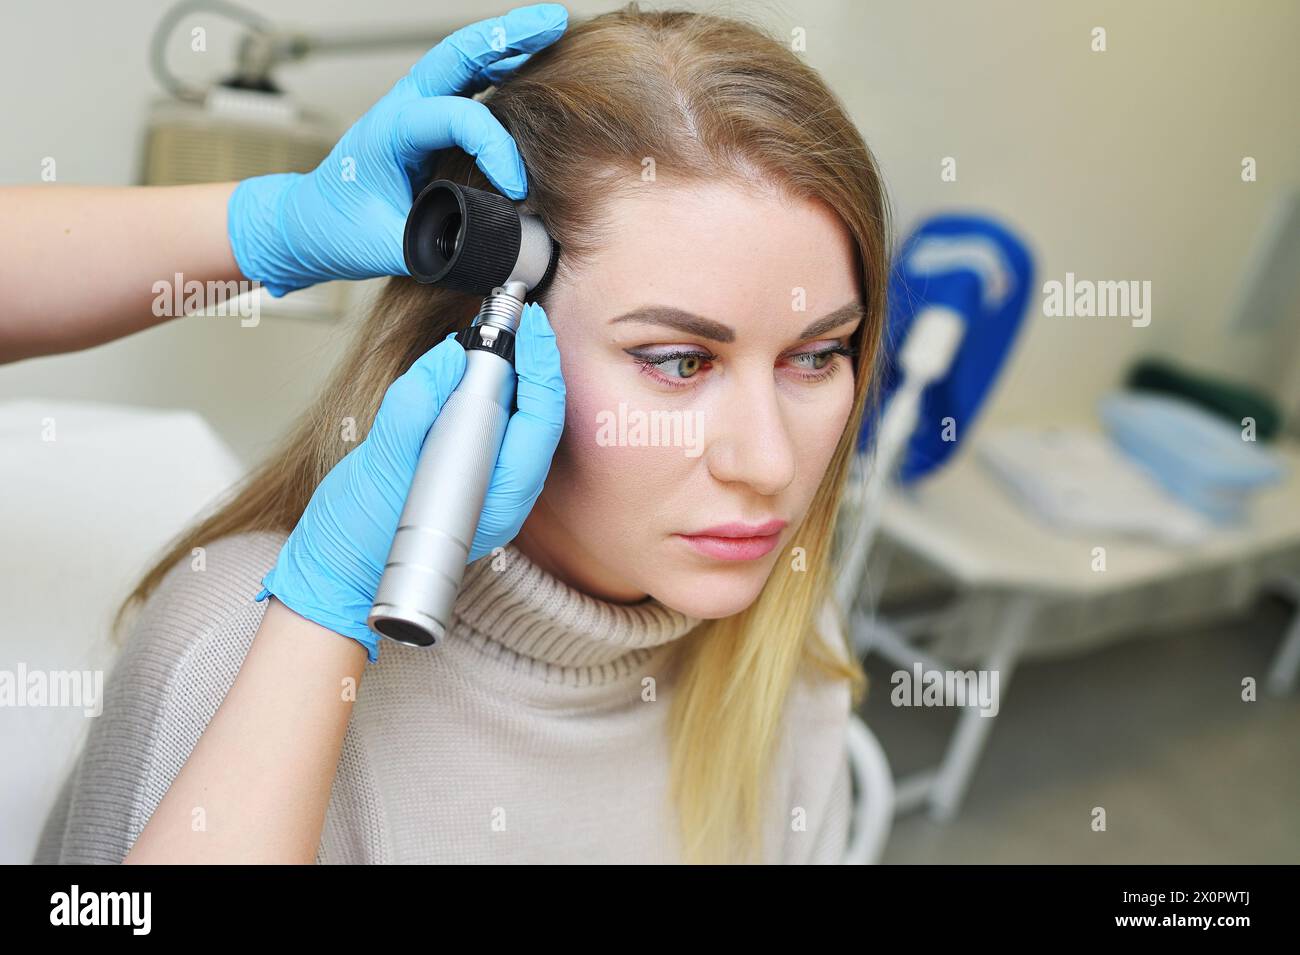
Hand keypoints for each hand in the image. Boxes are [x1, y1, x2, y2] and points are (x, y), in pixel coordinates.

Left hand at [227, 3, 567, 295]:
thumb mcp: (387, 247)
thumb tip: (489, 251)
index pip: (456, 119)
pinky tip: (530, 63)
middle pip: (458, 55)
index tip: (516, 190)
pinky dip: (499, 68)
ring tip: (552, 28)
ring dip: (508, 43)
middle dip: (507, 37)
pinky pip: (467, 83)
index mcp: (390, 132)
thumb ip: (438, 247)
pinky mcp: (427, 120)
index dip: (496, 150)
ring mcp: (415, 108)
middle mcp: (402, 107)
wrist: (307, 224)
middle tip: (552, 23)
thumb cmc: (337, 230)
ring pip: (464, 60)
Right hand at [256, 302, 565, 661]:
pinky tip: (464, 368)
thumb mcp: (382, 466)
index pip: (540, 419)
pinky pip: (485, 427)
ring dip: (504, 372)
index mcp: (501, 499)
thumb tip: (451, 356)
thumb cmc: (356, 538)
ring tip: (492, 331)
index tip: (528, 323)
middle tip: (511, 315)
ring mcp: (486, 487)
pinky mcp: (463, 477)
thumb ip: (417, 410)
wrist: (333, 574)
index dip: (540, 365)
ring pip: (513, 418)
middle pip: (535, 414)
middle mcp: (504, 494)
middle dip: (529, 360)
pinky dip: (479, 392)